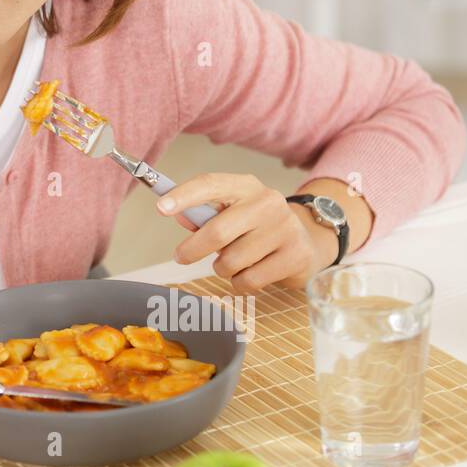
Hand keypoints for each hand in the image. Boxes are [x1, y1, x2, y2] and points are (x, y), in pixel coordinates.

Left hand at [156, 173, 333, 292]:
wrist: (306, 241)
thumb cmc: (255, 227)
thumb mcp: (231, 213)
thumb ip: (204, 215)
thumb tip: (180, 217)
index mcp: (246, 186)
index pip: (211, 184)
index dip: (184, 196)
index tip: (161, 207)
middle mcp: (268, 202)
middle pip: (217, 231)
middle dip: (192, 249)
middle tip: (181, 257)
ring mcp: (285, 229)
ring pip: (231, 261)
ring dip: (222, 268)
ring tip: (233, 261)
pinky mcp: (295, 256)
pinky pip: (249, 280)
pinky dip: (239, 283)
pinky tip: (250, 272)